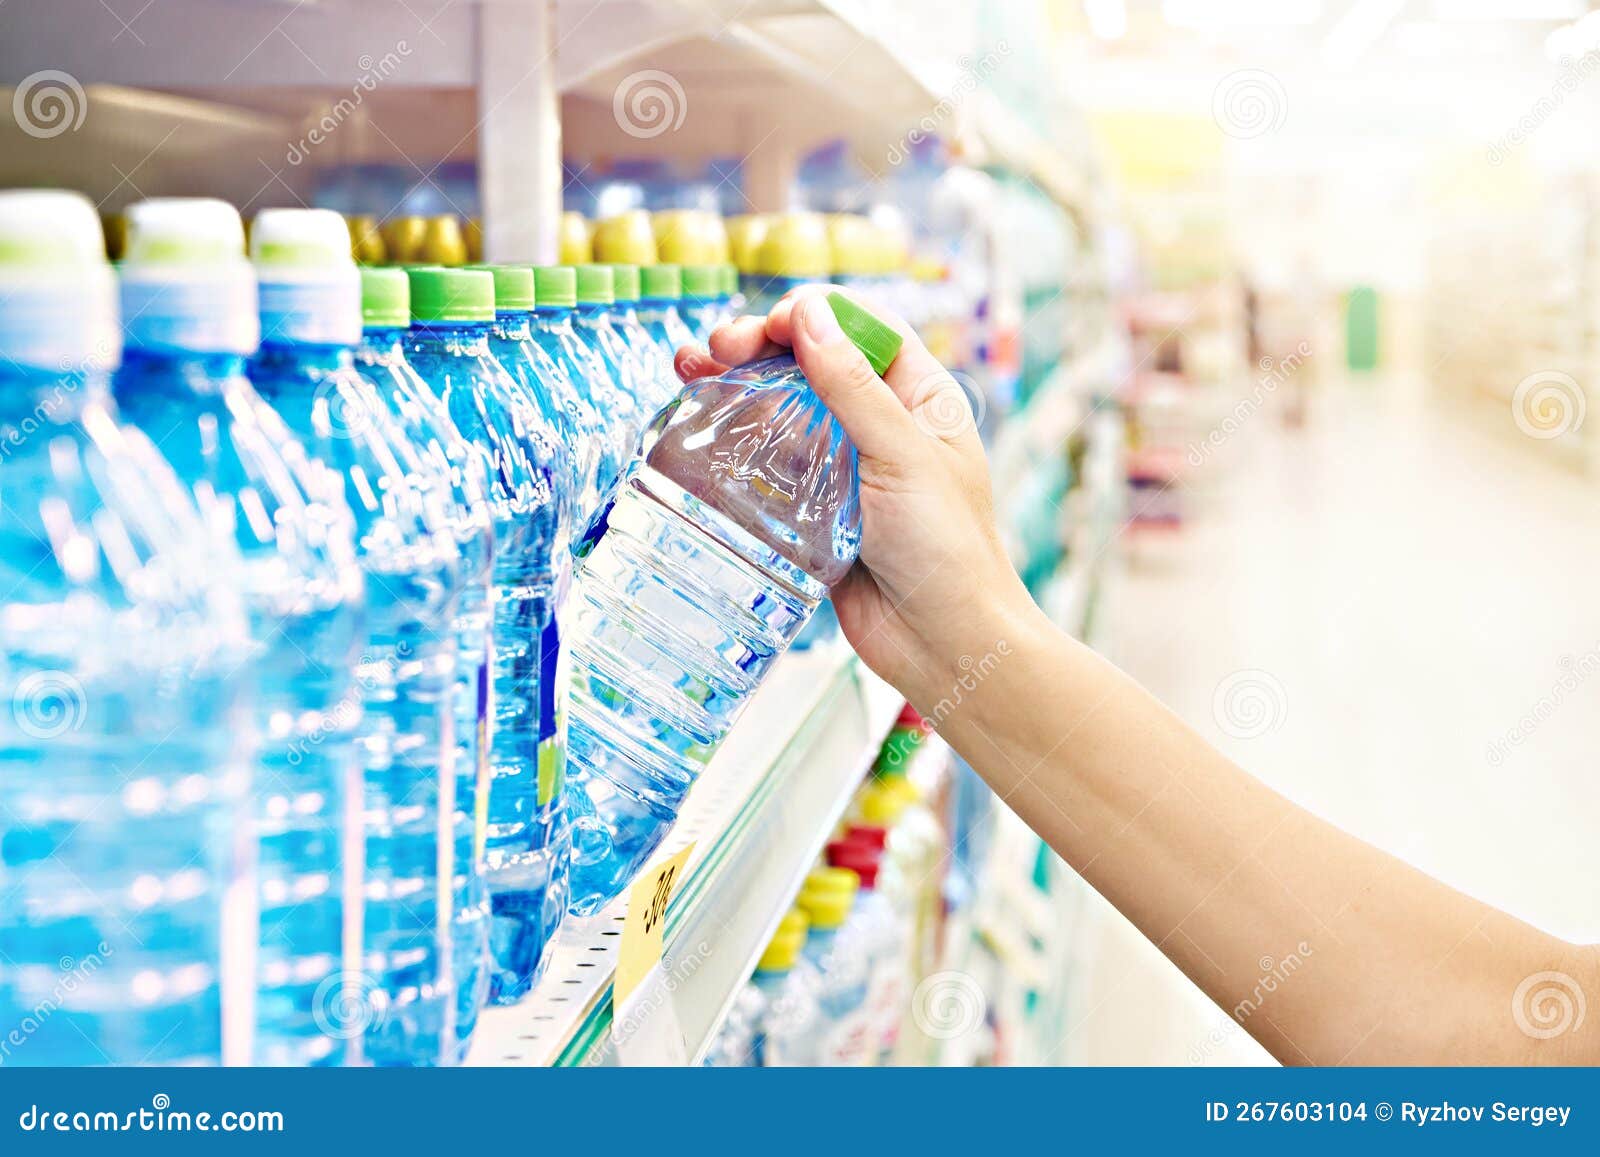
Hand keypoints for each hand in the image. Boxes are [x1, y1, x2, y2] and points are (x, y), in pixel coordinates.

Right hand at [673, 285, 1041, 705]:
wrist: (945, 645)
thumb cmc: (947, 549)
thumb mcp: (902, 455)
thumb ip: (851, 387)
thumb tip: (809, 314)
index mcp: (921, 398)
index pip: (863, 329)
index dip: (813, 315)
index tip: (769, 326)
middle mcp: (883, 425)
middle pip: (814, 363)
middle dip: (760, 346)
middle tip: (714, 349)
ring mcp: (847, 468)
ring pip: (785, 411)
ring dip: (738, 386)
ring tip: (690, 371)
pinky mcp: (817, 512)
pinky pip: (772, 466)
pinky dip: (738, 442)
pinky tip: (704, 428)